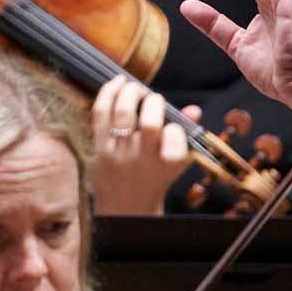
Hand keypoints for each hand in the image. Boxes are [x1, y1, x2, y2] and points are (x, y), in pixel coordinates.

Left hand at [87, 76, 194, 214]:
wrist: (124, 206)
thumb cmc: (153, 178)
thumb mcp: (175, 163)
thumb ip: (185, 136)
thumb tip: (194, 110)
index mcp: (165, 165)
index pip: (175, 138)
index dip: (175, 126)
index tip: (171, 124)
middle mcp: (141, 161)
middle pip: (150, 123)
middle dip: (152, 100)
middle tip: (150, 96)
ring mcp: (117, 155)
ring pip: (122, 113)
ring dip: (128, 92)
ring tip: (131, 86)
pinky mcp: (97, 149)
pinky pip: (100, 114)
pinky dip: (108, 93)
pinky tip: (116, 84)